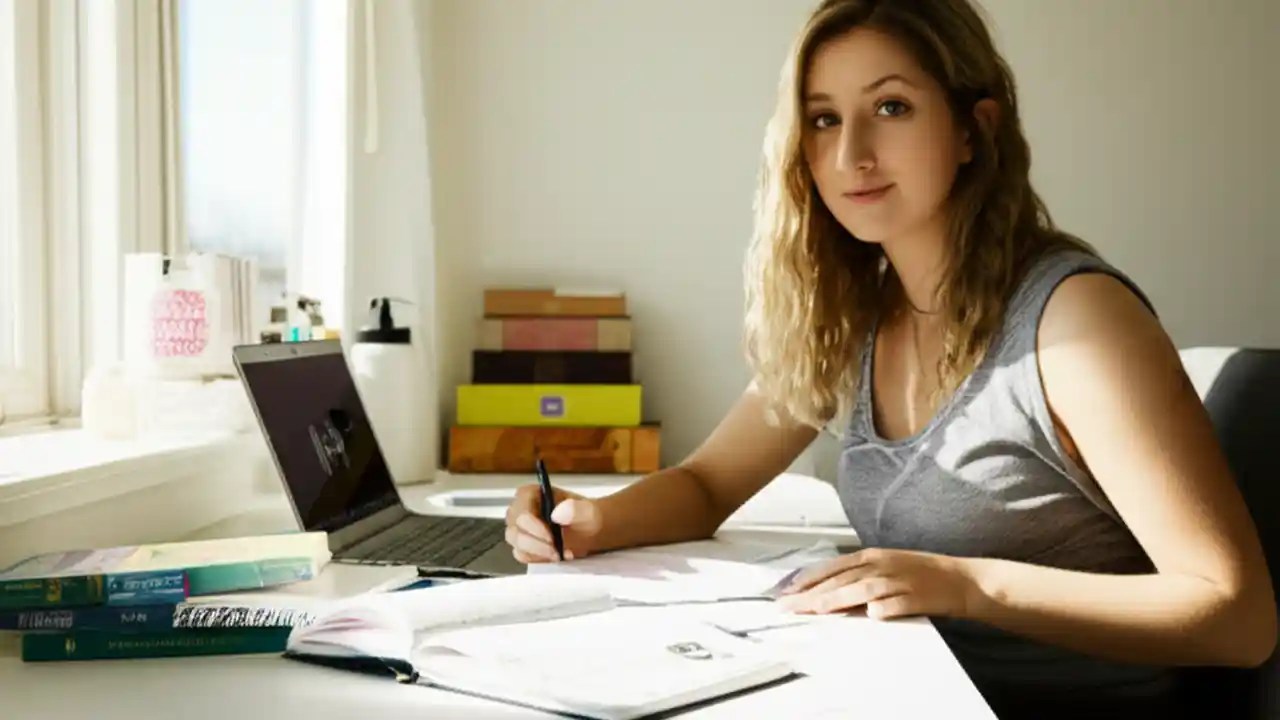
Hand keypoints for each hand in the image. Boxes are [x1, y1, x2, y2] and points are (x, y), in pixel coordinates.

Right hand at [503, 483, 603, 563]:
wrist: (592, 531)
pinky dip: (539, 559)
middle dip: (535, 543)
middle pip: (515, 529)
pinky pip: (523, 555)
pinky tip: (556, 556)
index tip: (550, 537)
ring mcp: (520, 529)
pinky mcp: (524, 545)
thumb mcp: (589, 511)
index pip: (522, 509)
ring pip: (517, 544)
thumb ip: (576, 509)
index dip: (532, 525)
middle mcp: (522, 510)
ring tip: (559, 553)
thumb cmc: (588, 517)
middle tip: (556, 549)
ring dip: (538, 552)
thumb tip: (558, 513)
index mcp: (533, 494)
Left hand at [777, 548, 979, 620]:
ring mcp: (900, 580)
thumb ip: (858, 577)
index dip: (809, 579)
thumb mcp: (886, 567)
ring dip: (839, 599)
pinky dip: (884, 608)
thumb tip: (825, 591)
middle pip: (842, 579)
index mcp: (873, 556)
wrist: (962, 579)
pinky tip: (871, 615)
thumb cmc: (920, 574)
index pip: (833, 567)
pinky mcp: (919, 596)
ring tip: (817, 610)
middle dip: (813, 594)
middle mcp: (883, 565)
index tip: (787, 592)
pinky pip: (898, 603)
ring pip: (864, 589)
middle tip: (790, 607)